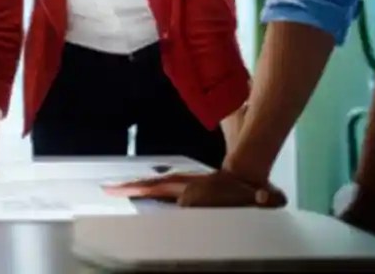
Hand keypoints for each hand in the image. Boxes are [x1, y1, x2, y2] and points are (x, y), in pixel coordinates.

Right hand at [102, 169, 286, 207]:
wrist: (249, 178)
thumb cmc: (251, 191)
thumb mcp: (261, 197)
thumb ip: (265, 196)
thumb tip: (264, 195)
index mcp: (199, 189)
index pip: (173, 190)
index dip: (158, 193)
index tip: (140, 192)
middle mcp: (187, 186)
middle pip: (155, 185)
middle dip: (133, 187)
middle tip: (109, 188)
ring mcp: (183, 188)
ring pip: (154, 186)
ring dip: (133, 187)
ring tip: (112, 188)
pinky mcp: (182, 192)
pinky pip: (158, 192)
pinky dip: (142, 190)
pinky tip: (130, 192)